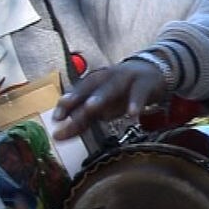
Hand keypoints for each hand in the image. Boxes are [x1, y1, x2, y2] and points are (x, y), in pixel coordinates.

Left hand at [52, 59, 167, 139]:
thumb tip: (57, 136)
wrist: (152, 72)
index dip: (67, 104)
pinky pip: (139, 93)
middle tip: (66, 110)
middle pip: (90, 87)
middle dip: (77, 97)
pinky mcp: (144, 83)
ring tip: (90, 108)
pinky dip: (135, 103)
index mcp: (94, 82)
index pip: (77, 93)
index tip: (56, 118)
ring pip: (111, 87)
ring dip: (101, 96)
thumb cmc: (122, 92)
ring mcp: (126, 79)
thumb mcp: (102, 105)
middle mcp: (107, 78)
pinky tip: (132, 115)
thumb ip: (82, 120)